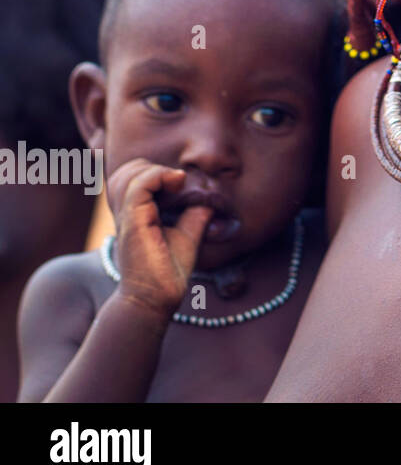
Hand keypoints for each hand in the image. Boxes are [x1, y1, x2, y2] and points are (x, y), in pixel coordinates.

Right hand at [106, 159, 213, 317]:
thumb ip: (195, 213)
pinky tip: (177, 183)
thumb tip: (210, 197)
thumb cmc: (168, 270)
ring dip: (155, 169)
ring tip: (177, 183)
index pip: (132, 177)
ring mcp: (127, 216)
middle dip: (151, 167)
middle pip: (126, 171)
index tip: (180, 182)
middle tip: (176, 182)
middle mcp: (127, 212)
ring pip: (129, 173)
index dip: (153, 171)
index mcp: (136, 213)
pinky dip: (158, 176)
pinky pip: (138, 186)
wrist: (157, 297)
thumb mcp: (188, 233)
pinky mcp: (133, 222)